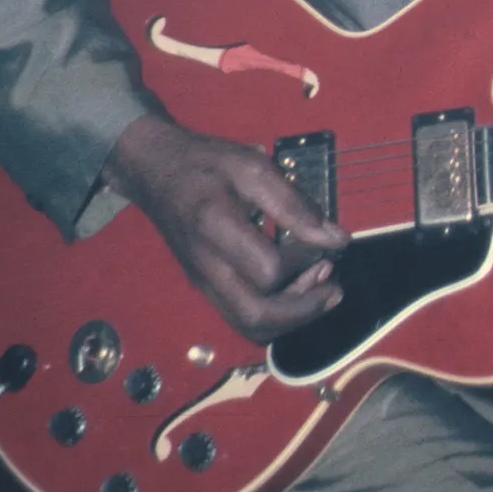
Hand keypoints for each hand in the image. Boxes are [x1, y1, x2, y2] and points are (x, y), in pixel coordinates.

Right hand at [103, 114, 349, 344]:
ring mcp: (204, 282)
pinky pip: (243, 317)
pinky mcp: (207, 287)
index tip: (326, 240)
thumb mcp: (253, 167)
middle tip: (333, 285)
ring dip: (293, 317)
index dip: (306, 262)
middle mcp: (206, 266)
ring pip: (249, 327)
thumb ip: (295, 204)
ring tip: (320, 287)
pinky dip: (277, 313)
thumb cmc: (206, 164)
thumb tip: (335, 240)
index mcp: (215, 228)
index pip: (269, 271)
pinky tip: (297, 287)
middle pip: (257, 317)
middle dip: (305, 310)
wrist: (157, 172)